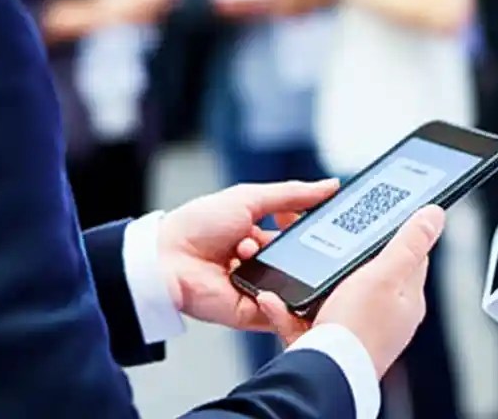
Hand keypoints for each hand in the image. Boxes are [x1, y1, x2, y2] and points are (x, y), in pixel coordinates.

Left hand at [157, 179, 340, 330]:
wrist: (167, 257)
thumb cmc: (198, 224)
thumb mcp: (250, 198)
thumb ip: (292, 194)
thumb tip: (330, 186)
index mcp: (256, 236)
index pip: (294, 236)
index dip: (308, 230)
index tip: (325, 222)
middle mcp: (257, 264)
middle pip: (296, 262)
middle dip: (302, 252)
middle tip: (308, 243)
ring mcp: (255, 289)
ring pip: (291, 286)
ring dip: (285, 269)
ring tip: (265, 255)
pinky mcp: (250, 312)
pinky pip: (278, 311)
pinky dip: (280, 297)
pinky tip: (270, 279)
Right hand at [258, 206, 445, 376]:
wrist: (324, 375)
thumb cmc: (358, 329)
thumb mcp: (385, 274)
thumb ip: (408, 243)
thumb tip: (435, 215)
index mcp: (405, 298)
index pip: (410, 255)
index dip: (395, 231)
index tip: (377, 215)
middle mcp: (385, 316)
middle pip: (368, 272)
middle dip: (344, 253)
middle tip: (325, 235)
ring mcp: (356, 329)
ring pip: (331, 294)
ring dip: (311, 281)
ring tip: (295, 264)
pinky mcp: (327, 343)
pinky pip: (304, 319)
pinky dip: (288, 308)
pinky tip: (275, 299)